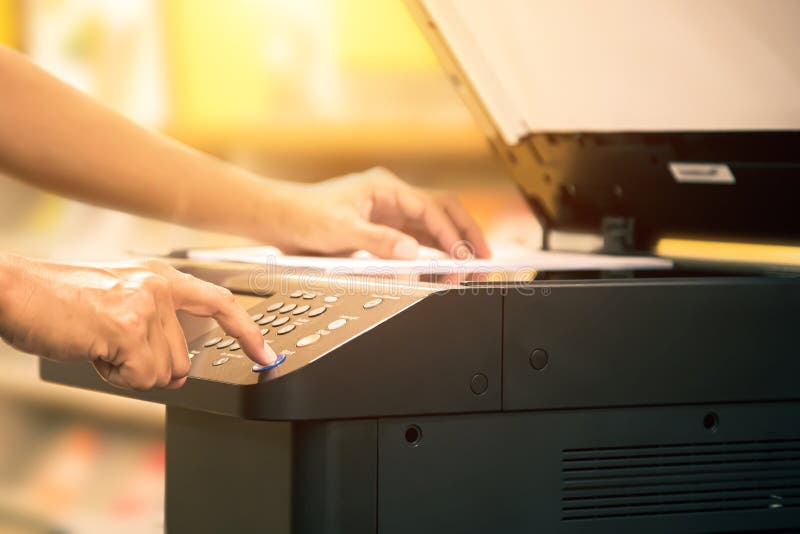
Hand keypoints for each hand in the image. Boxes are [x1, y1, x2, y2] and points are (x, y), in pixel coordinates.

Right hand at [0, 256, 274, 389]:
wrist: (14, 291)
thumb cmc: (57, 299)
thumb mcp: (117, 300)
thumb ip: (155, 326)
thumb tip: (177, 371)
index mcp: (160, 278)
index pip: (221, 303)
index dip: (248, 331)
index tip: (266, 353)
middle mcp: (160, 288)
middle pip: (183, 358)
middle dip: (150, 367)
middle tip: (113, 346)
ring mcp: (148, 308)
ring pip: (163, 372)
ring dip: (130, 371)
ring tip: (99, 343)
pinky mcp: (131, 330)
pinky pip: (141, 377)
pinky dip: (116, 376)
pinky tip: (95, 351)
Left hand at [273, 167, 490, 259]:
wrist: (279, 218)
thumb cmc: (304, 216)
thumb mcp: (340, 230)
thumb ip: (377, 241)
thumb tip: (413, 253)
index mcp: (386, 188)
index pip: (431, 210)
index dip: (451, 235)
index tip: (463, 257)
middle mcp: (393, 197)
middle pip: (443, 211)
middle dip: (466, 235)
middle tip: (485, 260)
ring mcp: (390, 213)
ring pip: (434, 226)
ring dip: (454, 245)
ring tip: (472, 267)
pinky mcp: (384, 229)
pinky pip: (418, 239)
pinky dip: (434, 253)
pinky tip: (445, 267)